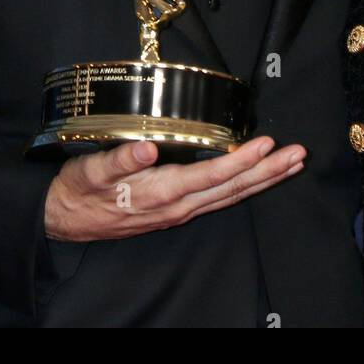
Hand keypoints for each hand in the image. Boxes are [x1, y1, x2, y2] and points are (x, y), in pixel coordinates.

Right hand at [43, 136, 303, 242]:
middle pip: (233, 188)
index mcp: (162, 193)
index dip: (241, 160)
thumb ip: (120, 159)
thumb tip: (147, 145)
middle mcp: (178, 206)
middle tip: (299, 154)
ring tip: (292, 165)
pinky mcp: (178, 210)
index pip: (212, 175)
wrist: (64, 220)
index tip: (266, 144)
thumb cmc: (79, 191)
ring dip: (264, 180)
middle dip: (269, 172)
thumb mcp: (91, 171)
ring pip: (231, 196)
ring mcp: (180, 211)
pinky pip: (220, 198)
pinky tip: (258, 177)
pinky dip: (244, 186)